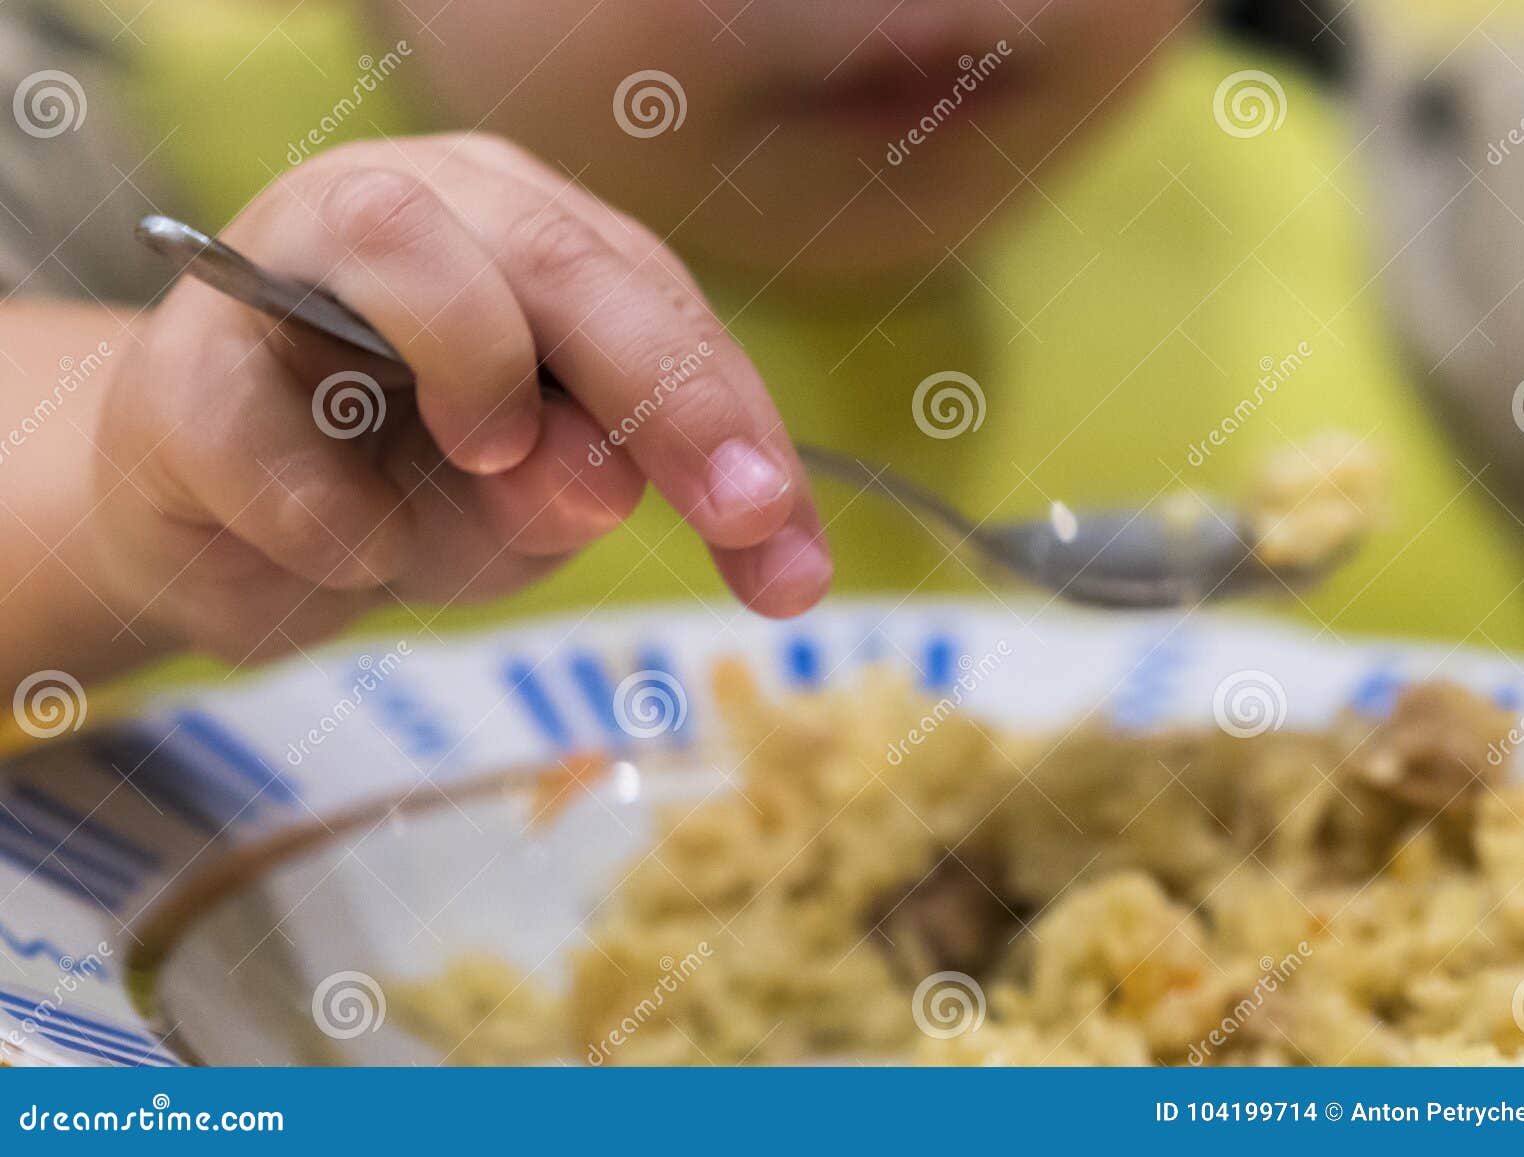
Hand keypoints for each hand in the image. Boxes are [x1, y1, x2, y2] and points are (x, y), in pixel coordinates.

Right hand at [89, 133, 830, 664]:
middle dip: (663, 386)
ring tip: (495, 461)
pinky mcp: (182, 366)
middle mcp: (423, 212)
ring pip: (402, 242)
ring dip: (481, 368)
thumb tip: (600, 483)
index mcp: (530, 239)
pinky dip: (328, 519)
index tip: (790, 567)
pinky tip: (350, 554)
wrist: (220, 525)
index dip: (738, 431)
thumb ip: (572, 490)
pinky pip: (265, 427)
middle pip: (556, 254)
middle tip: (732, 506)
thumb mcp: (524, 509)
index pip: (662, 313)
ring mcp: (287, 263)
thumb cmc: (400, 489)